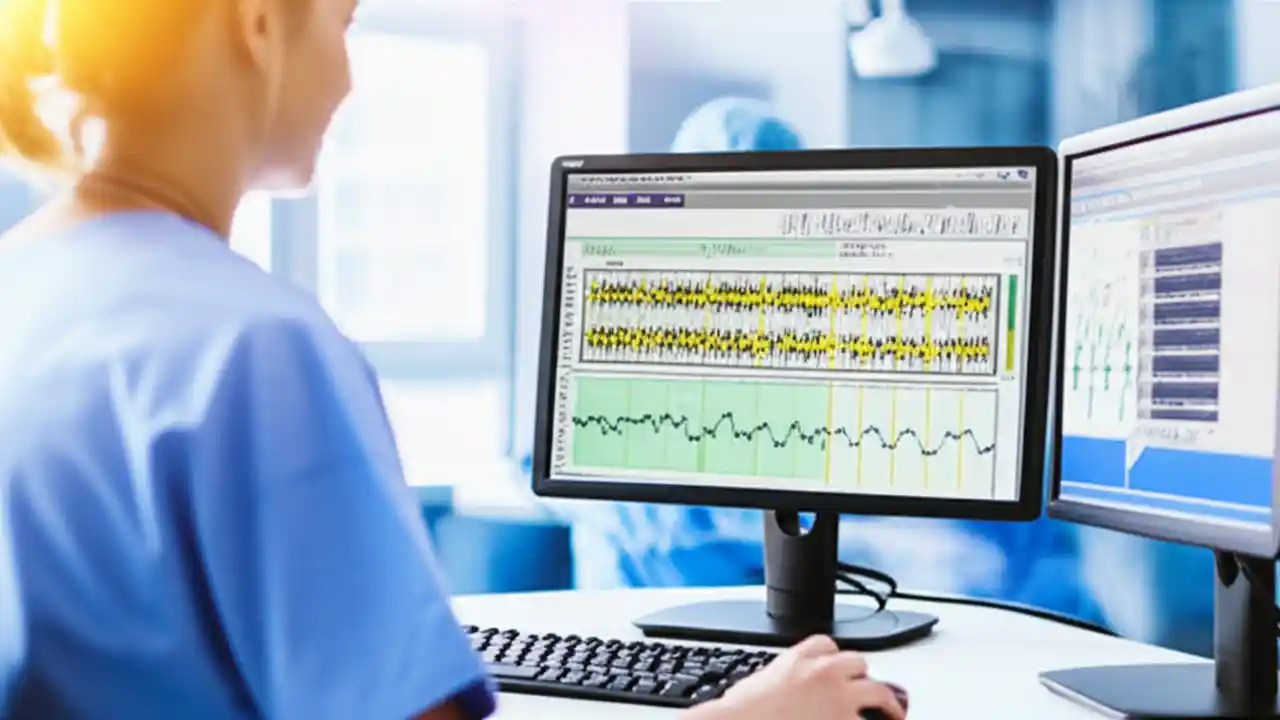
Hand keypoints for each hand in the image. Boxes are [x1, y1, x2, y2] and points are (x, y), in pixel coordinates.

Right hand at [686, 636, 905, 719]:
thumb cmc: (741, 713)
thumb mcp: (758, 683)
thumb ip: (780, 679)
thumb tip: (784, 689)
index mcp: (799, 658)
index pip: (827, 644)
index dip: (833, 658)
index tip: (835, 668)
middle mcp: (824, 673)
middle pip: (858, 662)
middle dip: (863, 677)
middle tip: (869, 691)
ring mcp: (840, 699)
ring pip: (878, 690)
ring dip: (887, 702)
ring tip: (895, 713)